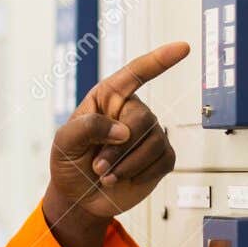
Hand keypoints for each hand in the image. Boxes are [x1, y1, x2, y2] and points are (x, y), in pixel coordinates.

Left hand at [42, 41, 189, 246]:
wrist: (79, 198)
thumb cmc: (69, 164)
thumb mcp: (65, 142)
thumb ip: (88, 127)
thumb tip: (124, 131)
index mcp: (107, 99)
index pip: (135, 74)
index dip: (159, 60)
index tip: (183, 48)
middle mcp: (131, 113)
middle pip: (142, 119)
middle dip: (118, 148)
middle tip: (98, 167)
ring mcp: (148, 135)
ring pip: (153, 142)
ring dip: (126, 165)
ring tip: (106, 176)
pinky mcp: (160, 158)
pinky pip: (162, 160)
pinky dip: (139, 174)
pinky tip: (123, 179)